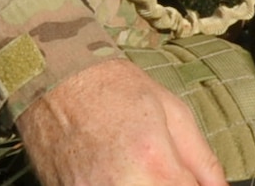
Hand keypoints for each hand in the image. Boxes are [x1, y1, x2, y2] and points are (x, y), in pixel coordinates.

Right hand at [16, 59, 227, 185]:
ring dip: (145, 185)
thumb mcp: (171, 110)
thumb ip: (202, 159)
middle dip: (169, 185)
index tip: (184, 175)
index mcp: (155, 163)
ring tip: (138, 167)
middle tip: (162, 168)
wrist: (51, 79)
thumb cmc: (113, 88)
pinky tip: (117, 172)